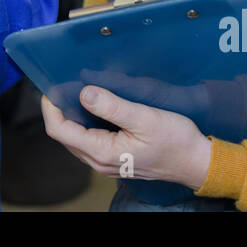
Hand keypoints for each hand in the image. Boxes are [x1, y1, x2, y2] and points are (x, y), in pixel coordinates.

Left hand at [40, 88, 212, 189]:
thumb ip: (112, 106)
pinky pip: (89, 140)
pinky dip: (85, 123)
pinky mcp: (114, 159)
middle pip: (64, 135)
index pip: (60, 130)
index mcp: (102, 152)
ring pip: (76, 138)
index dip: (51, 108)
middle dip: (59, 110)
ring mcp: (106, 163)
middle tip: (64, 84)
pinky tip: (94, 107)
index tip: (53, 86)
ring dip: (72, 116)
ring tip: (77, 91)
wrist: (196, 162)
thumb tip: (84, 93)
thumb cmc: (174, 141)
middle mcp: (99, 162)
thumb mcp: (144, 118)